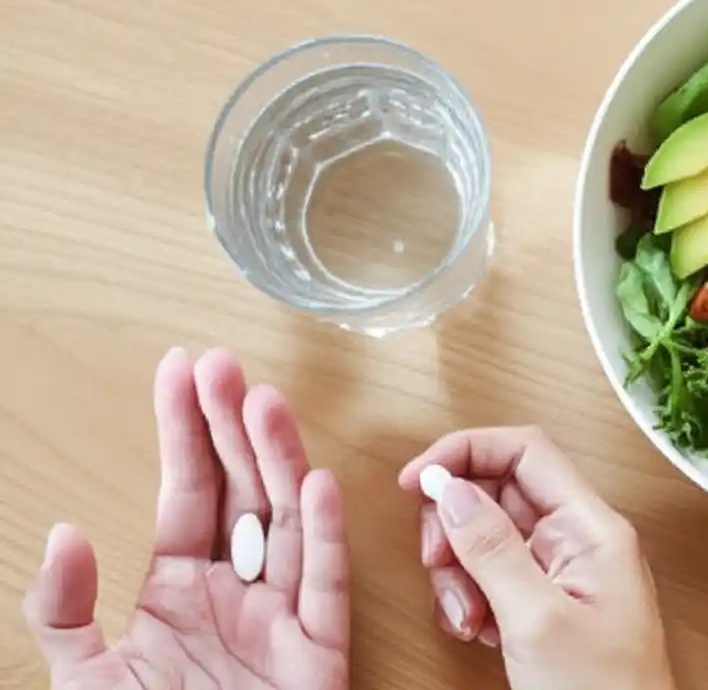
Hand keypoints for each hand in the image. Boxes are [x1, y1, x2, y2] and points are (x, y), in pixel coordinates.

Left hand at [24, 348, 348, 688]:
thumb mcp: (84, 681)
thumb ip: (64, 609)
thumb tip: (66, 530)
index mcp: (177, 592)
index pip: (187, 493)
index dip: (183, 431)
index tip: (181, 370)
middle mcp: (235, 592)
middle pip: (242, 492)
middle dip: (232, 427)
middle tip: (224, 366)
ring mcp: (280, 617)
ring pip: (286, 522)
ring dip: (278, 461)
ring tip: (264, 404)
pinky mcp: (319, 651)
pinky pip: (325, 585)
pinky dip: (323, 535)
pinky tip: (316, 484)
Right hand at [398, 427, 675, 689]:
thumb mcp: (537, 620)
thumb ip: (491, 549)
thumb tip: (450, 487)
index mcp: (591, 527)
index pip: (525, 451)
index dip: (464, 452)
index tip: (415, 481)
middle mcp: (578, 539)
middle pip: (497, 492)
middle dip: (454, 525)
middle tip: (438, 563)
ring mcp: (561, 572)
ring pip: (486, 538)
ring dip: (459, 573)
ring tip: (468, 620)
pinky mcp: (546, 604)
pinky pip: (492, 578)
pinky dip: (472, 600)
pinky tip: (481, 634)